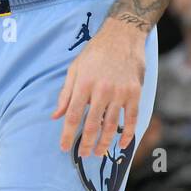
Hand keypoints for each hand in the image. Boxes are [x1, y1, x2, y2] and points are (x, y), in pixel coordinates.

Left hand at [53, 18, 146, 157]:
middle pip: (92, 124)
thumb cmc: (95, 52)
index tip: (64, 147)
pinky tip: (122, 144)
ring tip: (99, 152)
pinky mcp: (135, 93)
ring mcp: (120, 92)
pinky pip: (131, 118)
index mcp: (84, 83)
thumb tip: (56, 116)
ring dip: (105, 142)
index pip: (73, 115)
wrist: (122, 36)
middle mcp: (102, 89)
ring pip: (112, 125)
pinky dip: (128, 134)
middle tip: (83, 154)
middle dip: (86, 143)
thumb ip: (65, 94)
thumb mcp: (75, 69)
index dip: (67, 134)